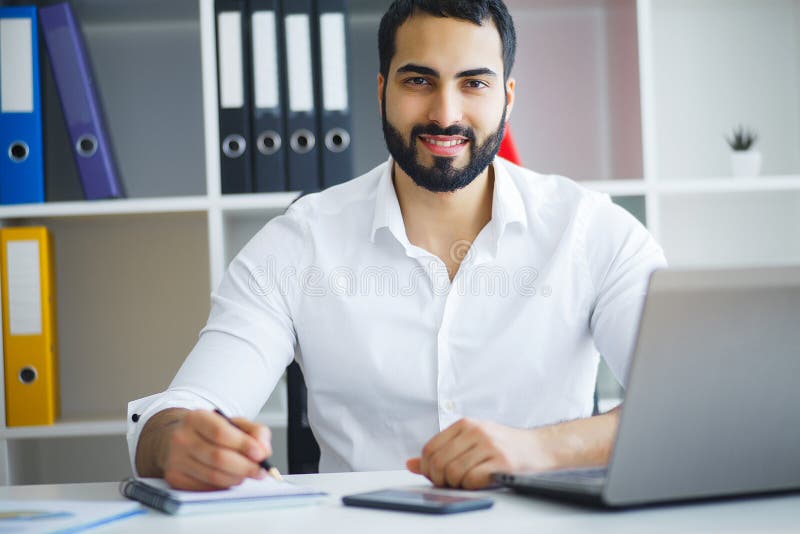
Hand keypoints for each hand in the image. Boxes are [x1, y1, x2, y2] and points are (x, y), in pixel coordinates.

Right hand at [160, 409, 272, 490]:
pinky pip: (206, 487)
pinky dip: (223, 485)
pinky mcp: (175, 478)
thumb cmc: (210, 431)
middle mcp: (182, 438)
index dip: (243, 445)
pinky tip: (229, 478)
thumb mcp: (234, 423)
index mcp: (196, 418)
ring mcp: (176, 460)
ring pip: (213, 476)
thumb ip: (255, 432)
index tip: (260, 454)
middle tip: (260, 471)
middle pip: (218, 458)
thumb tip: (264, 451)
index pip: (221, 433)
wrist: (178, 438)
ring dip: (236, 478)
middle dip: (245, 467)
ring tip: (246, 474)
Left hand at [406, 418, 555, 489]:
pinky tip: (480, 481)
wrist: (540, 448)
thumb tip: (411, 464)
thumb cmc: (504, 446)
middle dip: (439, 479)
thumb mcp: (471, 441)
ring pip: (453, 472)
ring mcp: (489, 445)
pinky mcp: (501, 462)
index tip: (436, 476)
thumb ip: (442, 451)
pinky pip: (472, 479)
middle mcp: (475, 431)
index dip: (427, 468)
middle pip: (438, 462)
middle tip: (450, 482)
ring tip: (466, 481)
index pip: (430, 448)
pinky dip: (471, 486)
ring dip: (456, 484)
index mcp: (464, 424)